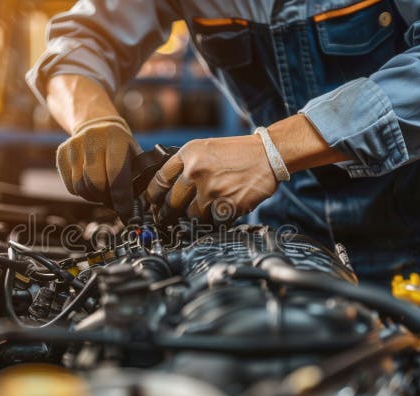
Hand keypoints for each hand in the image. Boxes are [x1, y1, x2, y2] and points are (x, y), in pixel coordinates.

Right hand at [56, 117, 138, 222]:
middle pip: (96, 183)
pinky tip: (90, 184)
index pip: (116, 173)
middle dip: (105, 198)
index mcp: (116, 138)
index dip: (121, 197)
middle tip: (113, 201)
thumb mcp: (134, 156)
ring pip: (81, 187)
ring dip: (93, 197)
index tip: (126, 212)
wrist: (96, 126)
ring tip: (102, 191)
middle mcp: (93, 138)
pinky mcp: (61, 153)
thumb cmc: (121, 149)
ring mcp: (74, 145)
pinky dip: (82, 193)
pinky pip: (70, 186)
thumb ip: (137, 178)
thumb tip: (135, 208)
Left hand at [145, 134, 277, 224]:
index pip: (160, 179)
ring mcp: (211, 190)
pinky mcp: (227, 205)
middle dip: (166, 214)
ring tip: (205, 209)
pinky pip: (213, 221)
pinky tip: (221, 211)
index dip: (152, 195)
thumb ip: (186, 164)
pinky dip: (215, 219)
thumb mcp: (205, 149)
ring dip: (196, 216)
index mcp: (188, 155)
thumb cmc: (236, 153)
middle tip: (165, 220)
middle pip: (172, 203)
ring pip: (192, 215)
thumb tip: (166, 188)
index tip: (151, 204)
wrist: (268, 155)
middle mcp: (196, 172)